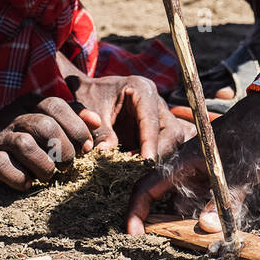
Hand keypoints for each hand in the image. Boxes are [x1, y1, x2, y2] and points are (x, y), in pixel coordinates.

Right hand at [0, 96, 102, 191]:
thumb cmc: (17, 136)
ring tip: (48, 175)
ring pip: (26, 146)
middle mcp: (14, 118)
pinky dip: (20, 179)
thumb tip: (97, 121)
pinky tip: (27, 184)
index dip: (76, 126)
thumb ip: (72, 119)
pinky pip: (3, 166)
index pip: (57, 105)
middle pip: (45, 125)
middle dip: (63, 149)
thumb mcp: (43, 120)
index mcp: (30, 104)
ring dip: (44, 166)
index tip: (87, 147)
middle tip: (67, 165)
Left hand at [67, 73, 193, 160]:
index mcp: (142, 89)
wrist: (88, 91)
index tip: (146, 163)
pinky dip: (151, 161)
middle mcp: (156, 102)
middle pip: (171, 132)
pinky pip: (162, 148)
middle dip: (159, 153)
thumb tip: (105, 153)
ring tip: (133, 170)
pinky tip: (134, 170)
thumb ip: (99, 131)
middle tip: (138, 170)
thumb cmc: (88, 95)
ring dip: (157, 159)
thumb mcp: (90, 109)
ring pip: (172, 142)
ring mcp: (159, 117)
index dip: (150, 143)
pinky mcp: (156, 131)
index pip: (152, 120)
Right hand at [126, 92, 259, 233]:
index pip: (148, 187)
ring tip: (198, 246)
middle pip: (164, 202)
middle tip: (169, 248)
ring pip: (185, 207)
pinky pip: (204, 204)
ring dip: (189, 226)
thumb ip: (225, 201)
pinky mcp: (216, 182)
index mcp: (183, 162)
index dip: (136, 211)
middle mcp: (187, 171)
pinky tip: (220, 232)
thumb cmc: (253, 136)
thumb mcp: (241, 171)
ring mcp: (201, 176)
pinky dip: (207, 219)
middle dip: (163, 226)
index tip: (133, 235)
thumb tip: (207, 227)